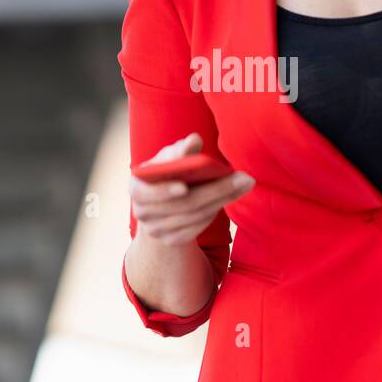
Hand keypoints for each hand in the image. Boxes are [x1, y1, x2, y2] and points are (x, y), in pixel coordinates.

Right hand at [129, 132, 254, 245]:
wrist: (160, 205)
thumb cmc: (167, 173)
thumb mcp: (170, 158)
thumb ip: (181, 150)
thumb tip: (194, 141)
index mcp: (137, 187)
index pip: (146, 192)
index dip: (163, 191)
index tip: (184, 187)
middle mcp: (142, 212)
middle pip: (184, 204)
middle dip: (216, 189)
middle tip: (243, 177)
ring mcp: (157, 230)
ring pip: (196, 215)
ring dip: (223, 198)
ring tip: (245, 182)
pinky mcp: (173, 240)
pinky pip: (199, 226)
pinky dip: (216, 210)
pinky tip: (230, 196)